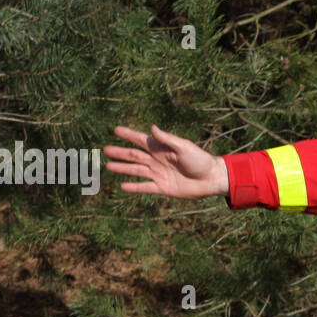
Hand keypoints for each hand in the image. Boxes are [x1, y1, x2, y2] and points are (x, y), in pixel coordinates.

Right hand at [106, 125, 229, 197]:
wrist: (211, 179)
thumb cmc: (200, 160)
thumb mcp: (184, 147)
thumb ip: (167, 139)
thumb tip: (152, 128)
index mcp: (162, 148)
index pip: (141, 140)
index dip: (128, 135)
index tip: (115, 130)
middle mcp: (157, 160)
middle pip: (134, 156)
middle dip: (120, 152)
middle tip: (105, 150)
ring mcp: (159, 174)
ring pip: (136, 170)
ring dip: (123, 168)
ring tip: (109, 166)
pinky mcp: (163, 187)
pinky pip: (145, 187)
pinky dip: (134, 187)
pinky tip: (123, 186)